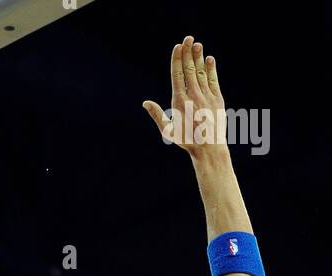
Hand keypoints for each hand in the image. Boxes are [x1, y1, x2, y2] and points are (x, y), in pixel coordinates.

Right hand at [143, 36, 225, 155]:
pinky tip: (209, 59)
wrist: (209, 149)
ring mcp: (206, 96)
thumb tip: (146, 103)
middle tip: (188, 38)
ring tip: (197, 44)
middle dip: (188, 53)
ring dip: (199, 57)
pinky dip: (211, 69)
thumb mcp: (168, 131)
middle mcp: (193, 96)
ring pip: (201, 72)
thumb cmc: (186, 142)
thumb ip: (157, 115)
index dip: (177, 59)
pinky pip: (213, 80)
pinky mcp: (217, 99)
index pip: (177, 75)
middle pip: (189, 69)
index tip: (178, 47)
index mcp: (180, 102)